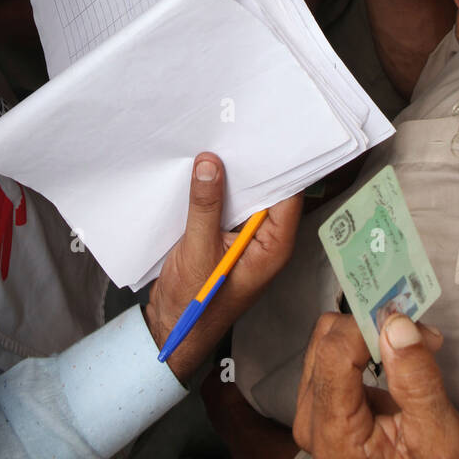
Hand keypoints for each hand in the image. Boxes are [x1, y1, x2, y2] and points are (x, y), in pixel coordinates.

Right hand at [146, 153, 301, 381]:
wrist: (170, 330)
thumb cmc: (193, 306)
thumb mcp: (197, 252)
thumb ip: (205, 206)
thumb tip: (211, 163)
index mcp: (273, 247)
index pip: (288, 194)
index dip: (280, 164)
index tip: (266, 134)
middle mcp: (266, 240)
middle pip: (267, 191)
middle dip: (253, 163)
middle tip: (238, 127)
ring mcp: (245, 238)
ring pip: (245, 195)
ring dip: (232, 174)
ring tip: (219, 140)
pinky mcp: (225, 236)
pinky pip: (226, 204)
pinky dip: (216, 188)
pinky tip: (202, 168)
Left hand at [293, 312, 458, 458]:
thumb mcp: (440, 434)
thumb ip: (417, 380)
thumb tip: (396, 325)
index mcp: (336, 441)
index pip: (335, 356)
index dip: (369, 327)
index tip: (406, 319)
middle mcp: (312, 423)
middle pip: (327, 342)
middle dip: (374, 326)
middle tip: (419, 334)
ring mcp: (311, 407)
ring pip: (328, 336)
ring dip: (371, 329)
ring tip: (411, 344)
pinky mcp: (319, 394)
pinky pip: (333, 345)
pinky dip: (365, 336)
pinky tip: (394, 350)